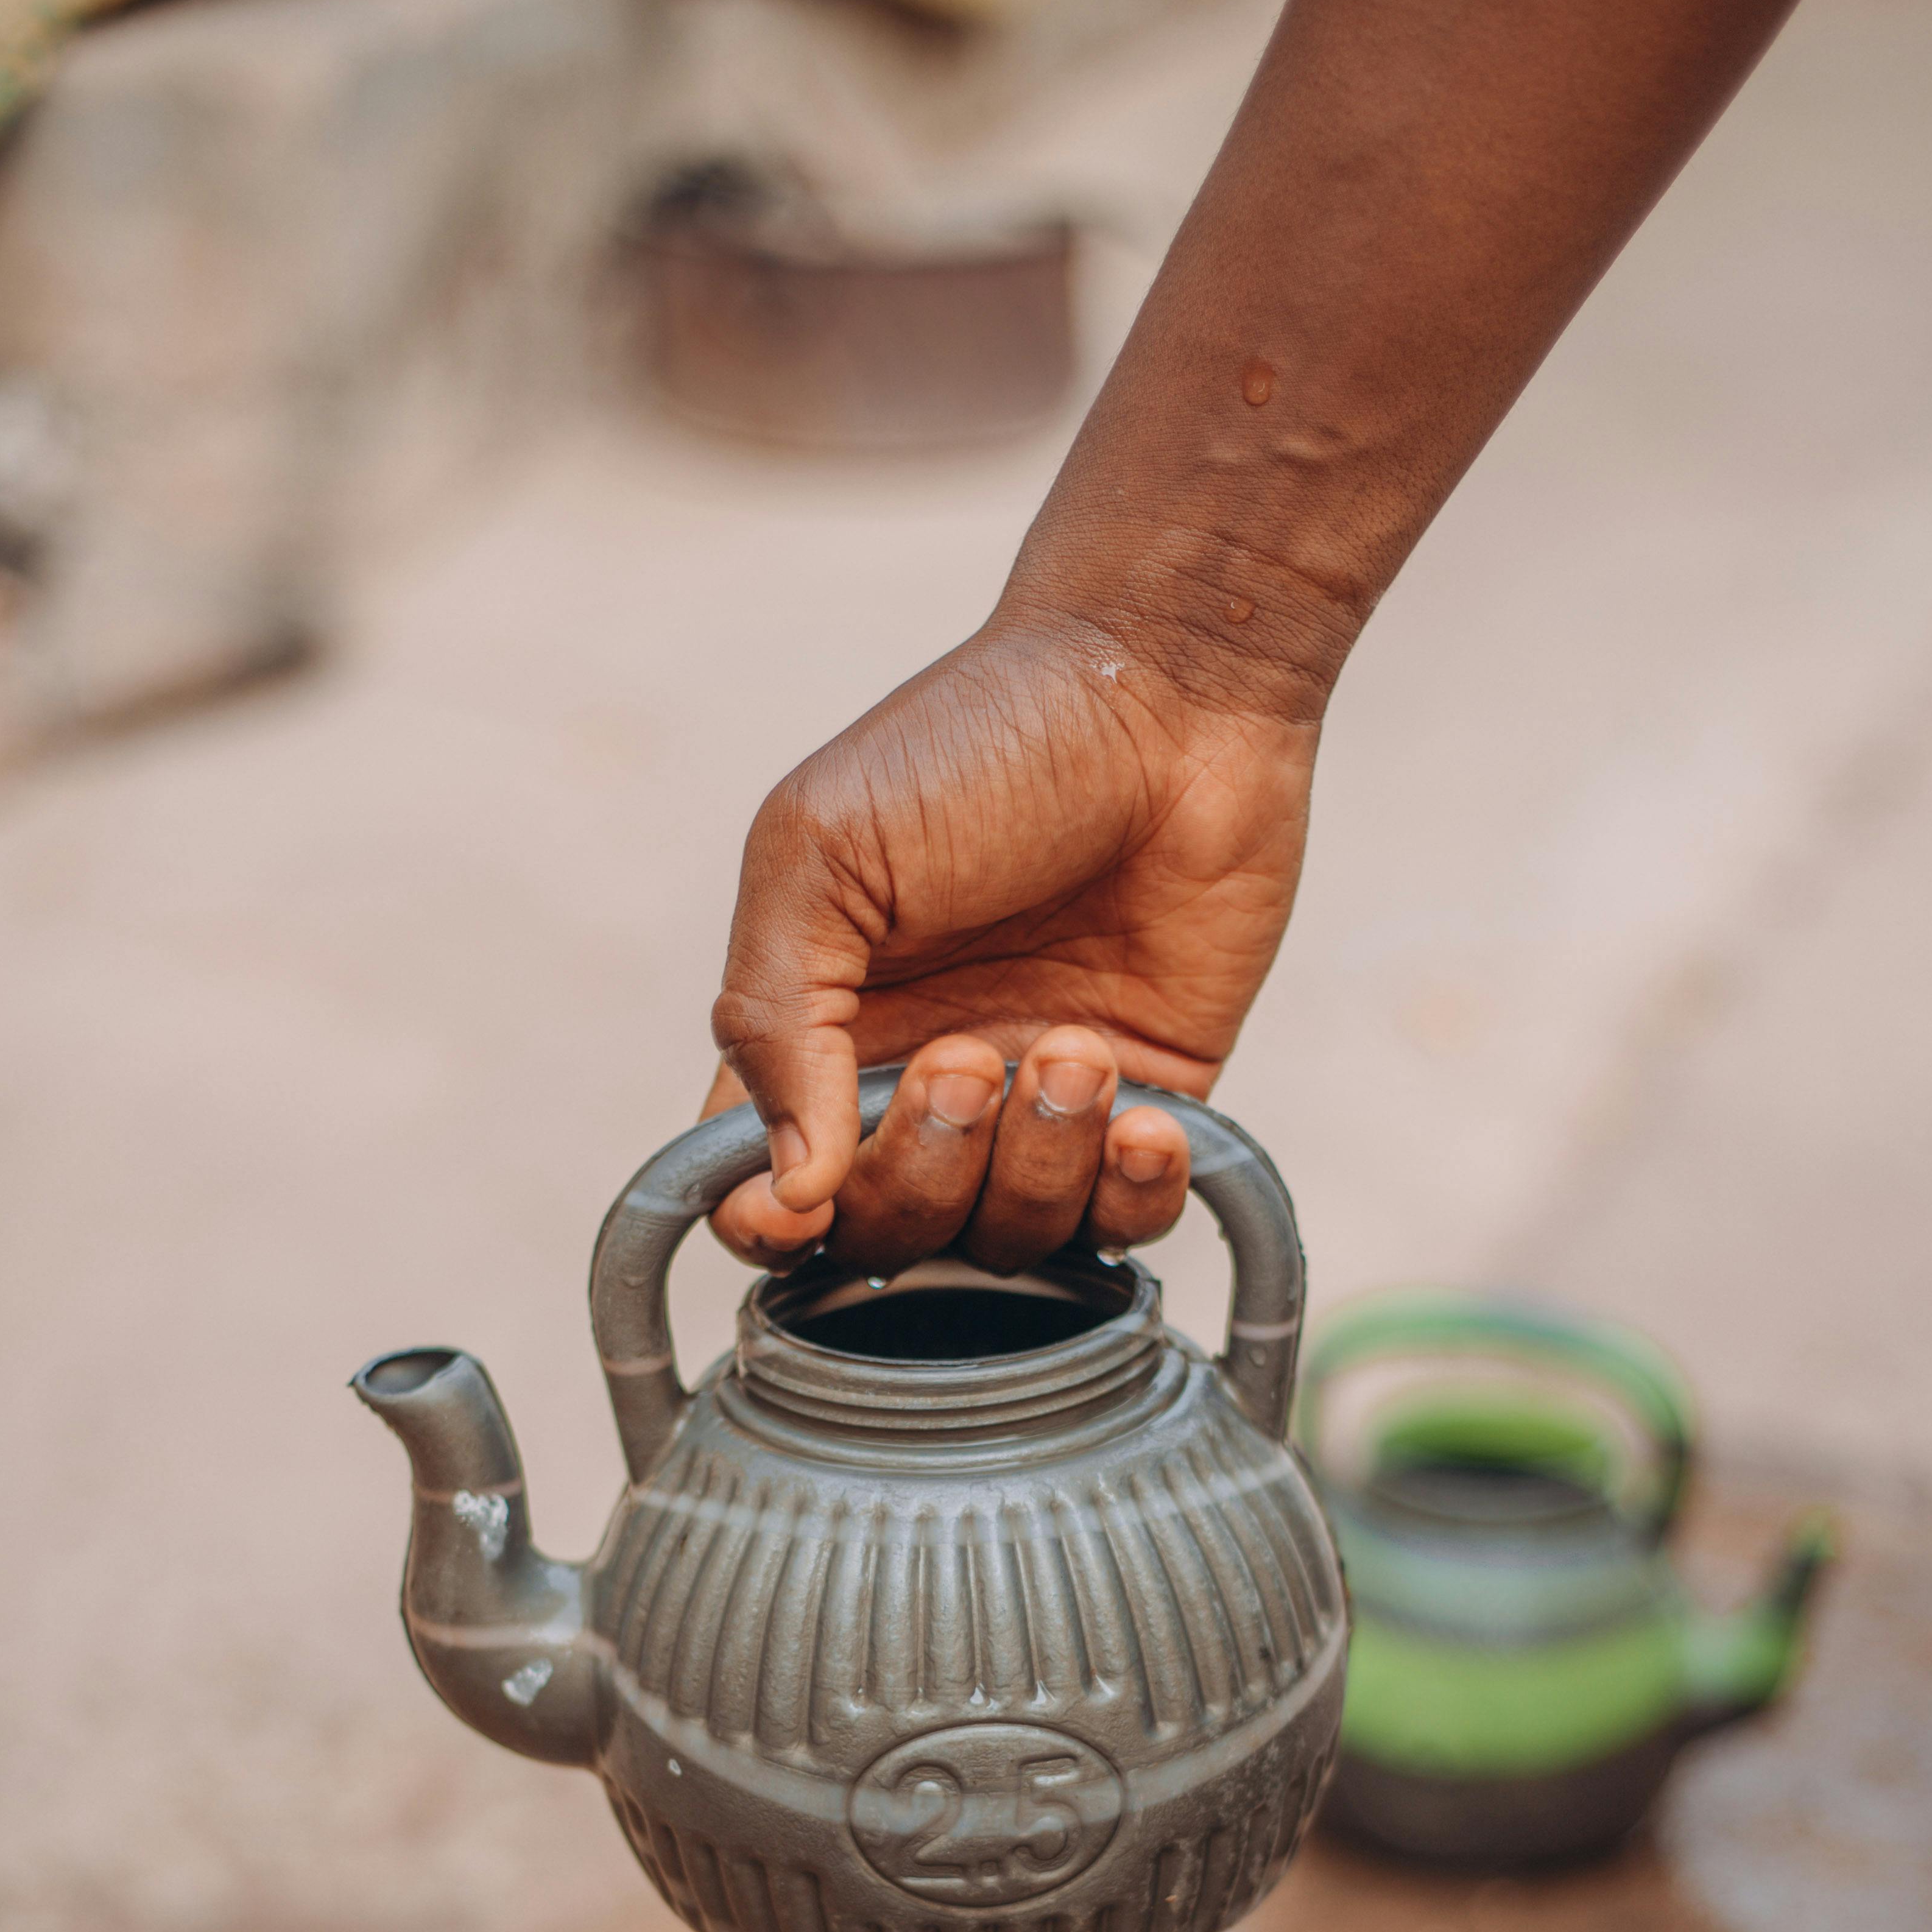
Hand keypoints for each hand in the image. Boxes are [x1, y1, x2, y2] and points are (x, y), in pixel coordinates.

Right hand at [704, 619, 1318, 1269]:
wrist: (1169, 689)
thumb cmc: (981, 743)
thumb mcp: (822, 852)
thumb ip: (774, 1018)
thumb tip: (790, 1184)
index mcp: (820, 1032)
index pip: (762, 1190)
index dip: (769, 1227)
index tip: (800, 1202)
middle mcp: (921, 1089)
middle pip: (887, 1236)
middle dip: (922, 1172)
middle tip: (969, 1058)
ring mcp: (1035, 1108)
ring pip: (1009, 1242)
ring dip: (1036, 1166)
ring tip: (1076, 1048)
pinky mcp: (1148, 1103)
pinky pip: (1128, 1221)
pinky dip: (1132, 1192)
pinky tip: (1143, 1111)